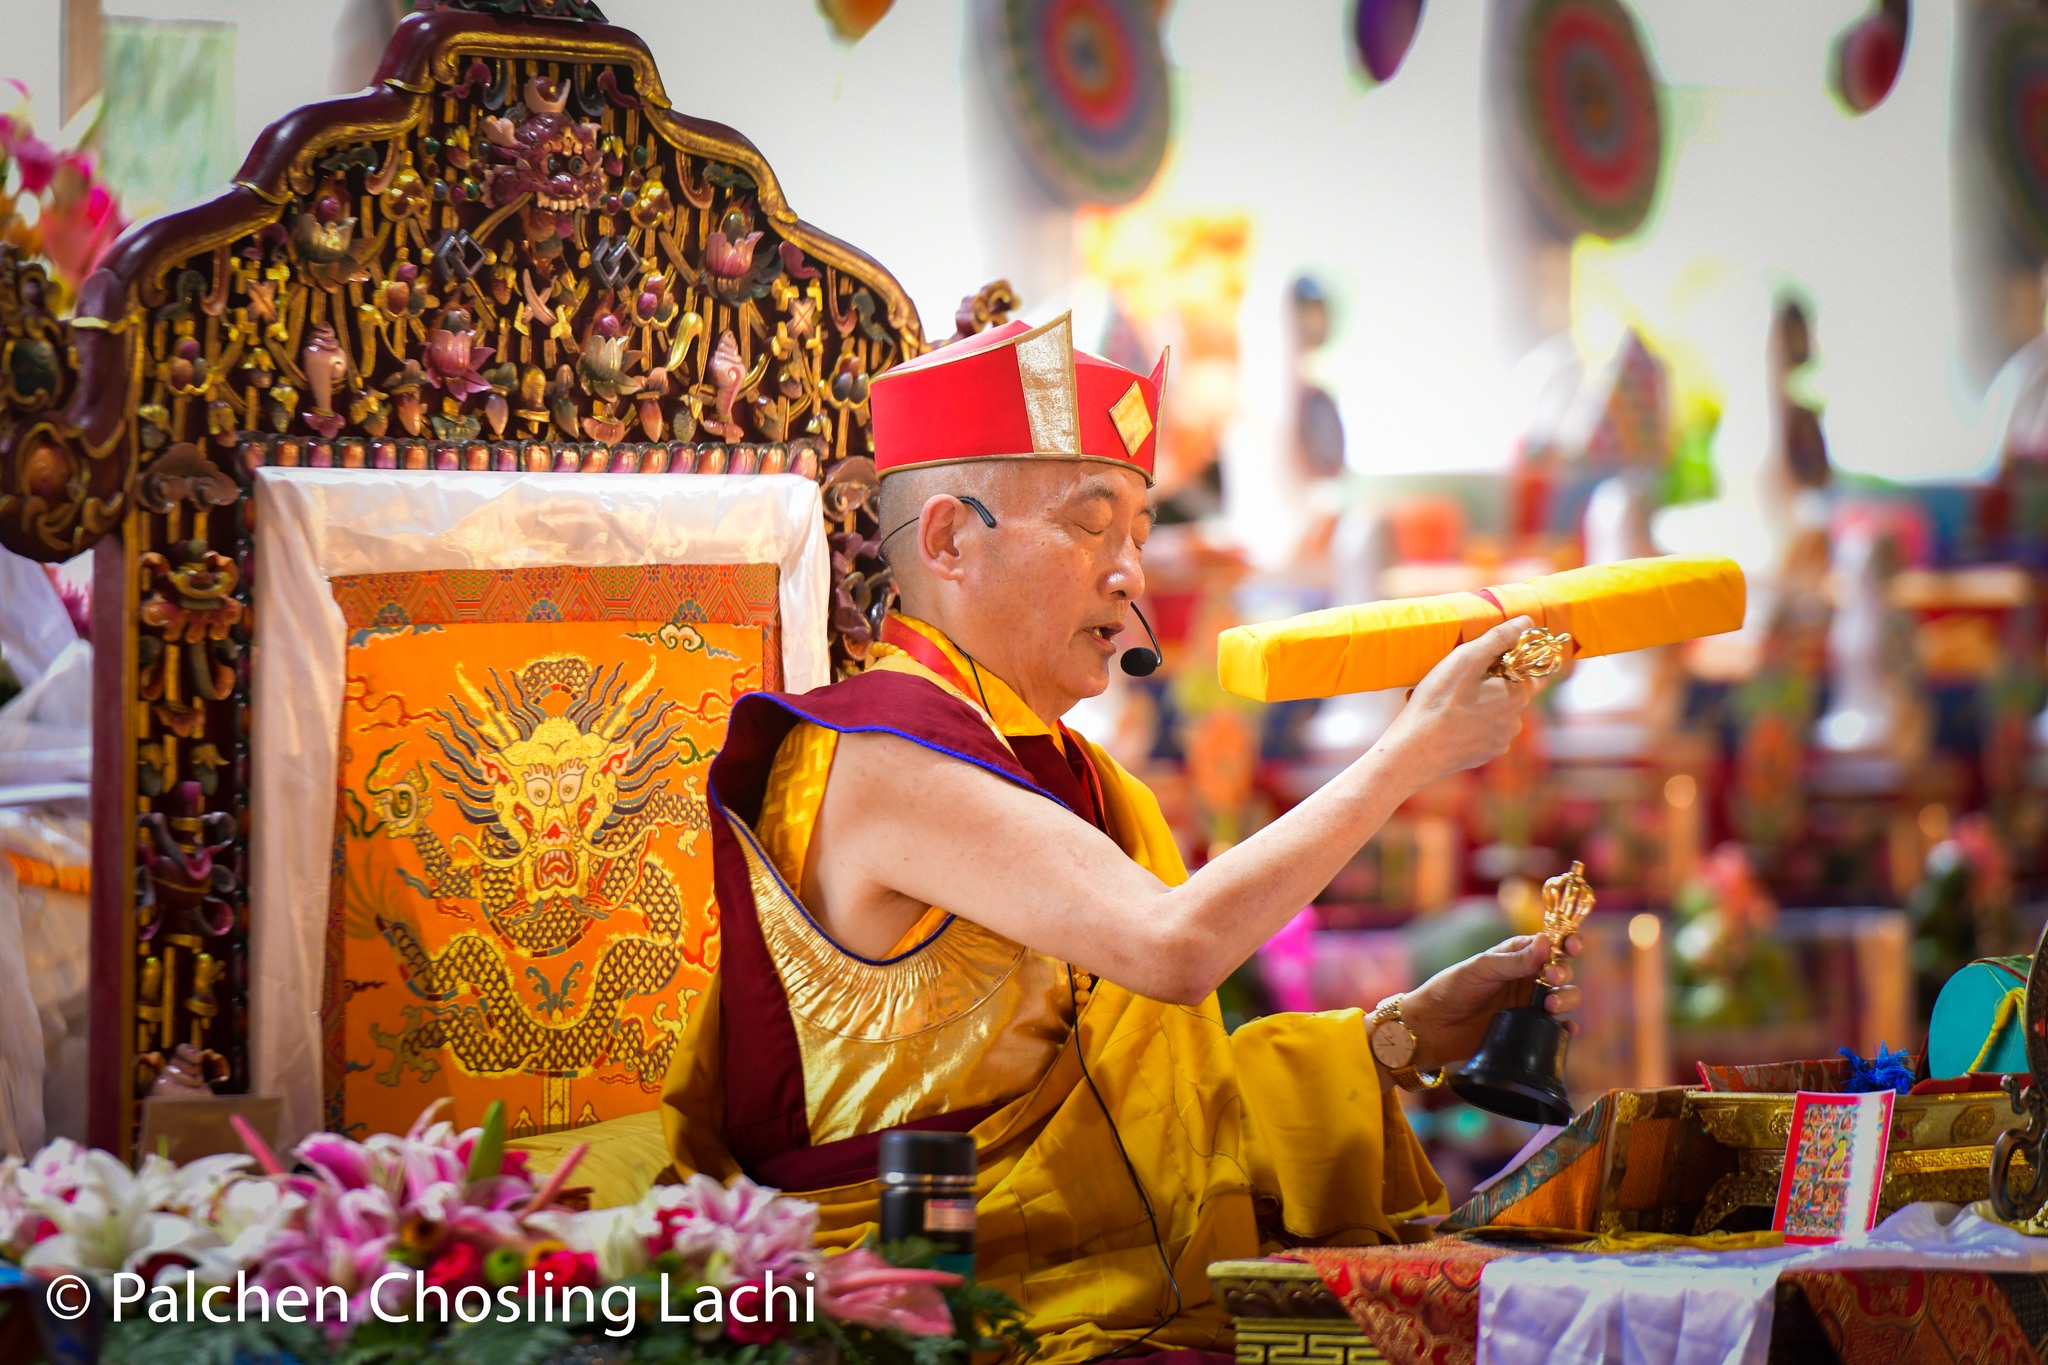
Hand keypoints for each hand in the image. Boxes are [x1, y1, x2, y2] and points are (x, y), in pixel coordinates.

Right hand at [1373, 617, 1550, 787]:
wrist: (1415, 750)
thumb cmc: (1438, 701)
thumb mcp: (1466, 659)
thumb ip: (1499, 638)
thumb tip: (1527, 622)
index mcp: (1517, 694)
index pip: (1539, 670)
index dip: (1523, 658)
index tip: (1501, 653)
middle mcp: (1516, 720)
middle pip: (1515, 691)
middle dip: (1496, 680)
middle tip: (1465, 675)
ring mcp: (1501, 740)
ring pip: (1499, 712)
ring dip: (1484, 703)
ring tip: (1452, 700)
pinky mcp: (1485, 754)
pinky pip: (1486, 732)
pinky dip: (1474, 724)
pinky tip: (1450, 720)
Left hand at [1401, 932, 1582, 1072]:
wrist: (1431, 1027)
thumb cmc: (1450, 989)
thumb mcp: (1480, 968)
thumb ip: (1513, 960)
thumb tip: (1547, 942)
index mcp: (1515, 957)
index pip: (1548, 945)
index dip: (1566, 942)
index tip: (1572, 945)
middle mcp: (1525, 979)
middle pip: (1560, 972)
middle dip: (1563, 972)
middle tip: (1551, 978)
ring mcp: (1527, 1005)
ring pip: (1562, 998)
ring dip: (1565, 998)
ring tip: (1549, 1005)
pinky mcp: (1527, 1030)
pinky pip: (1555, 1029)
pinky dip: (1566, 1029)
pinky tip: (1567, 1029)